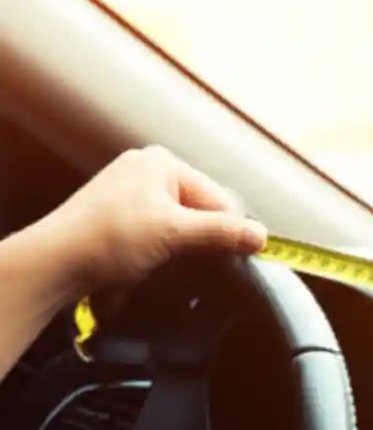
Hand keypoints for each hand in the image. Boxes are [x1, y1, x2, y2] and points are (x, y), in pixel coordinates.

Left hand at [33, 146, 266, 292]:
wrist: (54, 264)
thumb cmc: (107, 238)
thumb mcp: (175, 233)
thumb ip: (222, 233)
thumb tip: (262, 236)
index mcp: (162, 163)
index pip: (216, 198)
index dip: (224, 230)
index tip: (231, 257)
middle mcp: (146, 172)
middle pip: (198, 212)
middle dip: (198, 241)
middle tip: (190, 264)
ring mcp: (130, 195)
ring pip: (178, 226)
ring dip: (179, 250)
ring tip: (165, 266)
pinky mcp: (118, 219)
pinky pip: (157, 234)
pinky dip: (160, 253)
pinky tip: (150, 266)